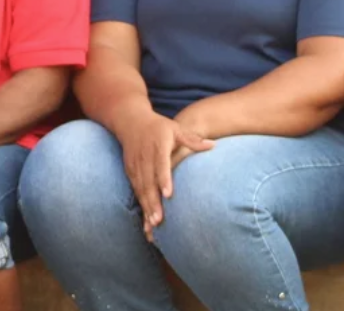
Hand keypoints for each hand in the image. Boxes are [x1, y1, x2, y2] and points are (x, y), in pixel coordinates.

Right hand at [113, 107, 211, 235]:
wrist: (130, 120)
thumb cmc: (158, 126)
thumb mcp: (175, 128)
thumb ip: (193, 139)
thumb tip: (213, 145)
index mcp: (157, 146)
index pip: (160, 164)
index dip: (163, 179)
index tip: (168, 194)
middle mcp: (144, 157)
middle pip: (148, 181)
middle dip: (153, 201)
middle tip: (159, 220)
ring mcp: (135, 165)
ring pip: (140, 188)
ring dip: (146, 206)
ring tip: (153, 224)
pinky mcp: (129, 171)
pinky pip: (135, 189)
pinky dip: (140, 204)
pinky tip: (146, 219)